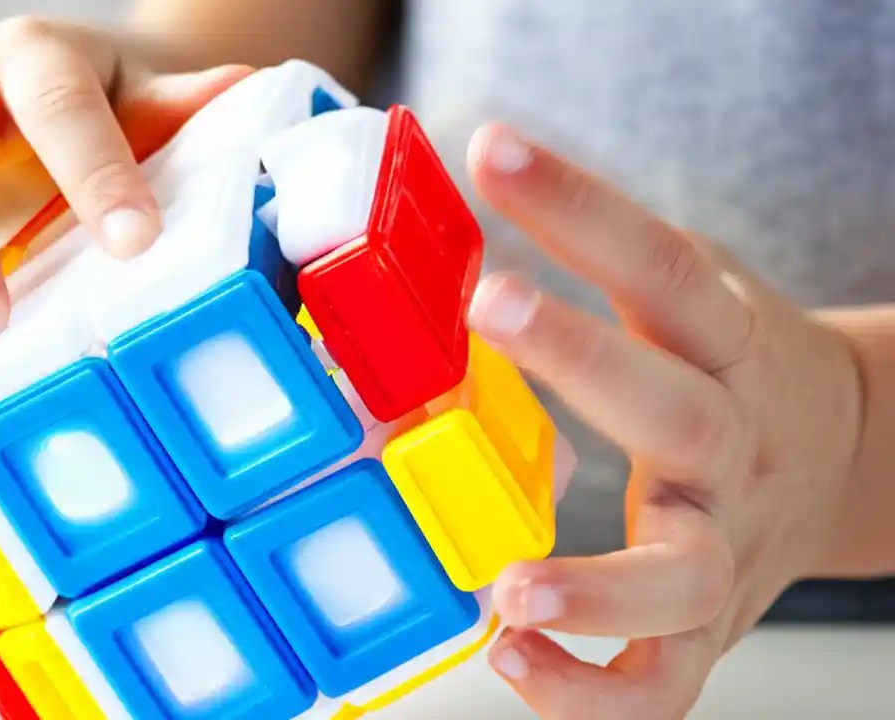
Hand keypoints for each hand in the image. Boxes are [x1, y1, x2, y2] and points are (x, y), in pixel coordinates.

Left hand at [465, 125, 864, 717]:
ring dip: (598, 590)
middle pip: (677, 410)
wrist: (838, 457)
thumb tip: (464, 198)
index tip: (495, 151)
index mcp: (724, 345)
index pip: (659, 262)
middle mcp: (730, 444)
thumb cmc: (728, 370)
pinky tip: (512, 656)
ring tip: (508, 587)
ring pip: (682, 579)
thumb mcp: (689, 300)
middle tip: (495, 305)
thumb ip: (603, 262)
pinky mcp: (709, 626)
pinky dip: (589, 692)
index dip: (581, 204)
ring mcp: (725, 544)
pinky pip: (661, 686)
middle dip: (586, 360)